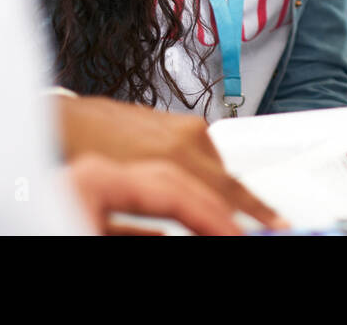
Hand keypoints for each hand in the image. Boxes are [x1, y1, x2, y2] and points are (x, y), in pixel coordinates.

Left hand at [56, 94, 285, 227]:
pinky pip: (207, 153)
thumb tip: (192, 220)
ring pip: (219, 167)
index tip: (271, 227)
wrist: (71, 119)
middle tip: (274, 223)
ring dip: (226, 192)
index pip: (223, 194)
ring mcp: (185, 127)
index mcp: (169, 158)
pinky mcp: (182, 121)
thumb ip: (171, 199)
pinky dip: (211, 174)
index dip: (248, 216)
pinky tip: (201, 188)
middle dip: (254, 207)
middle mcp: (183, 139)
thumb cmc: (84, 156)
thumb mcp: (128, 189)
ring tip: (233, 214)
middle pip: (230, 181)